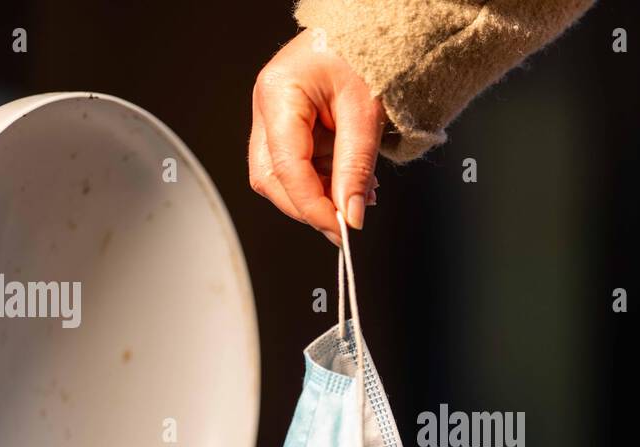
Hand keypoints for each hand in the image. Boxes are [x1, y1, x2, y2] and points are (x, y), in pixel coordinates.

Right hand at [249, 30, 383, 244]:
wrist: (371, 26)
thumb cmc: (364, 49)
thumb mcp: (366, 112)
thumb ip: (355, 167)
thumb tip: (350, 214)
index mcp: (278, 93)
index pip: (286, 167)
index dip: (312, 206)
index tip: (341, 228)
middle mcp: (268, 104)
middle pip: (273, 177)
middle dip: (309, 205)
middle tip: (347, 221)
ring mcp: (276, 113)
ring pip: (284, 175)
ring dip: (321, 194)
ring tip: (361, 195)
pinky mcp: (291, 121)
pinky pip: (300, 163)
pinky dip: (326, 179)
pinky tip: (354, 181)